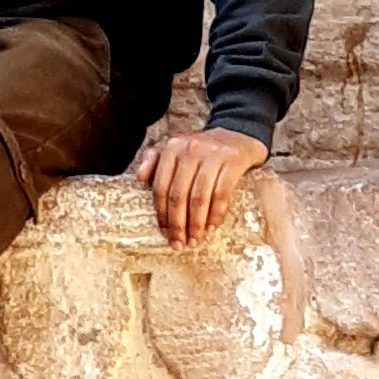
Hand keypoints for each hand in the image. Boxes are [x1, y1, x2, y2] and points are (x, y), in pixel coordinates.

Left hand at [135, 127, 267, 245]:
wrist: (238, 135)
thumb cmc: (201, 149)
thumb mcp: (175, 149)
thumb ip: (154, 160)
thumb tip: (140, 177)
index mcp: (172, 148)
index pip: (162, 187)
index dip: (162, 214)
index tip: (165, 233)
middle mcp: (190, 149)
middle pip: (179, 195)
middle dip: (178, 224)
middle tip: (179, 244)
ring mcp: (213, 155)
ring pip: (199, 197)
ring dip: (196, 224)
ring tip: (195, 240)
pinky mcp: (233, 162)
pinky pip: (221, 193)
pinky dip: (216, 214)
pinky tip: (212, 227)